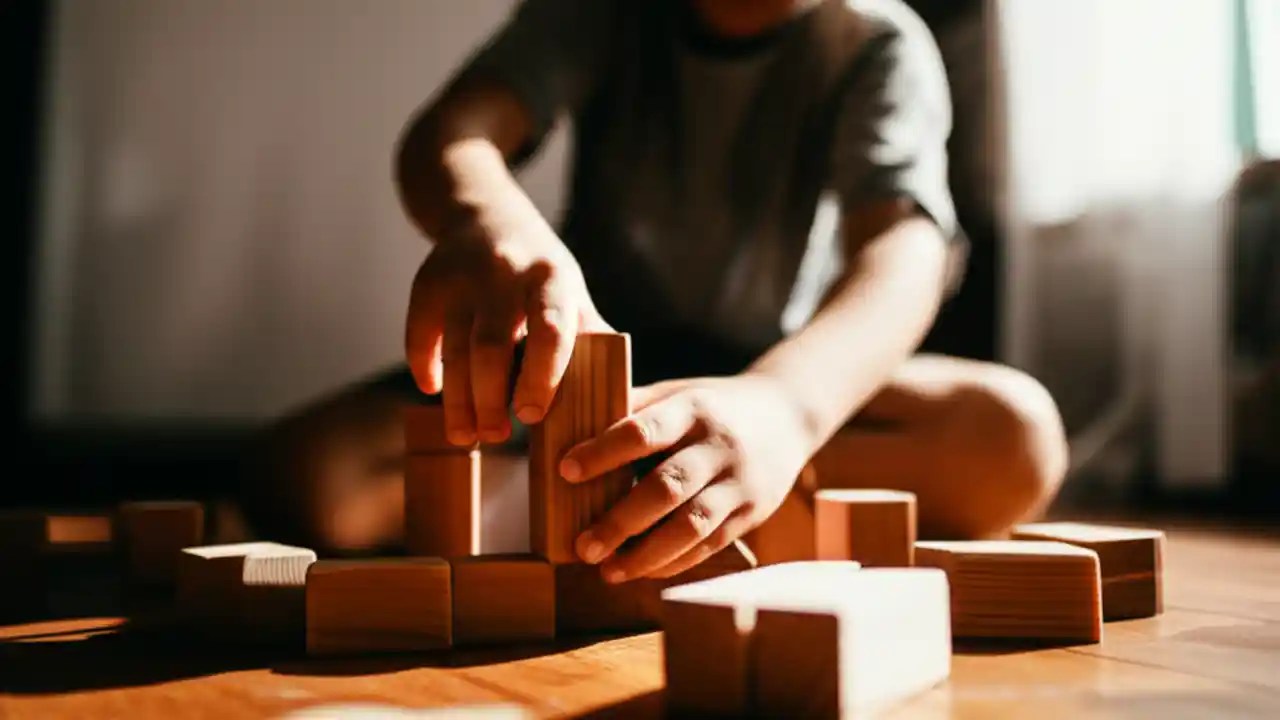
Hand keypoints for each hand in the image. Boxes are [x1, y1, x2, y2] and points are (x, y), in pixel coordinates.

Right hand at [405, 229, 608, 445]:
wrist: (485, 214)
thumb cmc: (538, 269)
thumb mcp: (571, 292)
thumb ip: (588, 337)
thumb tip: (617, 396)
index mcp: (551, 278)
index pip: (550, 331)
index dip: (542, 376)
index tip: (532, 415)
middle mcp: (504, 273)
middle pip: (492, 347)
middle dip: (490, 400)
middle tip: (496, 437)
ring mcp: (462, 278)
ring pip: (455, 349)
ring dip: (458, 400)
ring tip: (466, 436)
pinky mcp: (428, 283)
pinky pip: (420, 335)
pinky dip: (425, 368)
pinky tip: (435, 393)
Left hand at [559, 374, 814, 581]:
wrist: (788, 415)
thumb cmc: (713, 406)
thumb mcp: (678, 393)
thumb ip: (633, 409)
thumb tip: (569, 423)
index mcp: (693, 408)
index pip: (645, 430)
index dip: (604, 451)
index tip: (566, 471)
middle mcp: (719, 445)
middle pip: (667, 487)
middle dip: (621, 521)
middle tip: (582, 546)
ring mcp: (739, 482)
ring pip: (692, 525)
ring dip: (646, 554)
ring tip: (607, 570)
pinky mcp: (751, 513)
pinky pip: (710, 545)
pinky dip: (673, 562)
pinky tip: (641, 570)